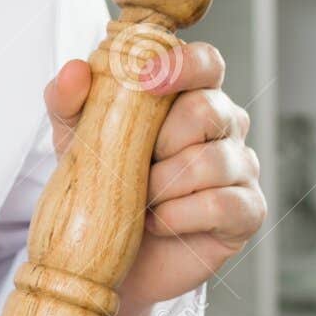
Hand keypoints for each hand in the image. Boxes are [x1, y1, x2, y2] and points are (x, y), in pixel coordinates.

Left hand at [43, 43, 264, 315]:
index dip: (182, 65)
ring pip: (210, 161)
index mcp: (190, 93)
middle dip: (158, 141)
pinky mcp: (248, 211)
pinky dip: (178, 215)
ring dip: (161, 185)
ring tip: (139, 199)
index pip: (206, 62)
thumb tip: (74, 70)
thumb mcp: (73, 137)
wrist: (107, 253)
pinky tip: (157, 222)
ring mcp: (242, 166)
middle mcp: (226, 123)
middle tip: (132, 164)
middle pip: (206, 110)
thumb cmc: (100, 181)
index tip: (146, 81)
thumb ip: (68, 99)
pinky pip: (220, 204)